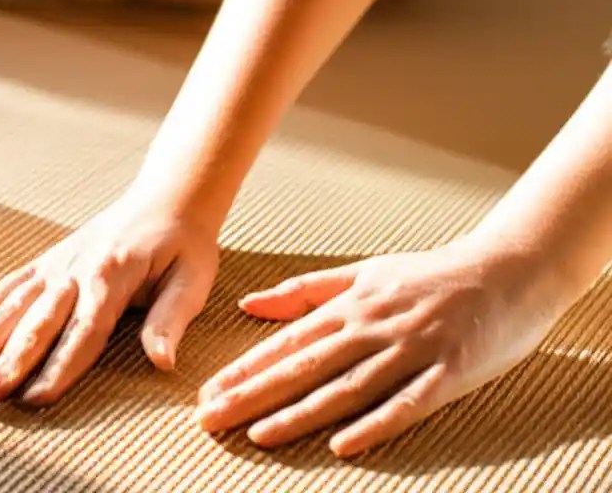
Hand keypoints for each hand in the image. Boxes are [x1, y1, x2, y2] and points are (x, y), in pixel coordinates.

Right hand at [0, 193, 219, 405]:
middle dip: (7, 361)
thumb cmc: (184, 246)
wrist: (168, 198)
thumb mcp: (192, 281)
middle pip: (37, 322)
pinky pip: (10, 285)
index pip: (83, 332)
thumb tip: (162, 362)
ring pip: (13, 306)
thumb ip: (171, 320)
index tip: (36, 398)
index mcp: (113, 278)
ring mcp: (57, 264)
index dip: (59, 367)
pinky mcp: (48, 260)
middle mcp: (76, 270)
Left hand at [196, 235, 580, 457]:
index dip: (246, 369)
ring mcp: (409, 350)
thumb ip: (305, 292)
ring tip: (259, 436)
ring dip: (300, 414)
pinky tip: (343, 444)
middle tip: (212, 418)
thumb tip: (249, 305)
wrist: (506, 269)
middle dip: (254, 395)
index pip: (287, 343)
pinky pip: (407, 404)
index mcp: (350, 306)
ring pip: (346, 388)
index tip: (208, 392)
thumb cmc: (429, 275)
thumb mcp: (363, 273)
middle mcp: (372, 328)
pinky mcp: (448, 372)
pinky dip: (375, 424)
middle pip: (304, 368)